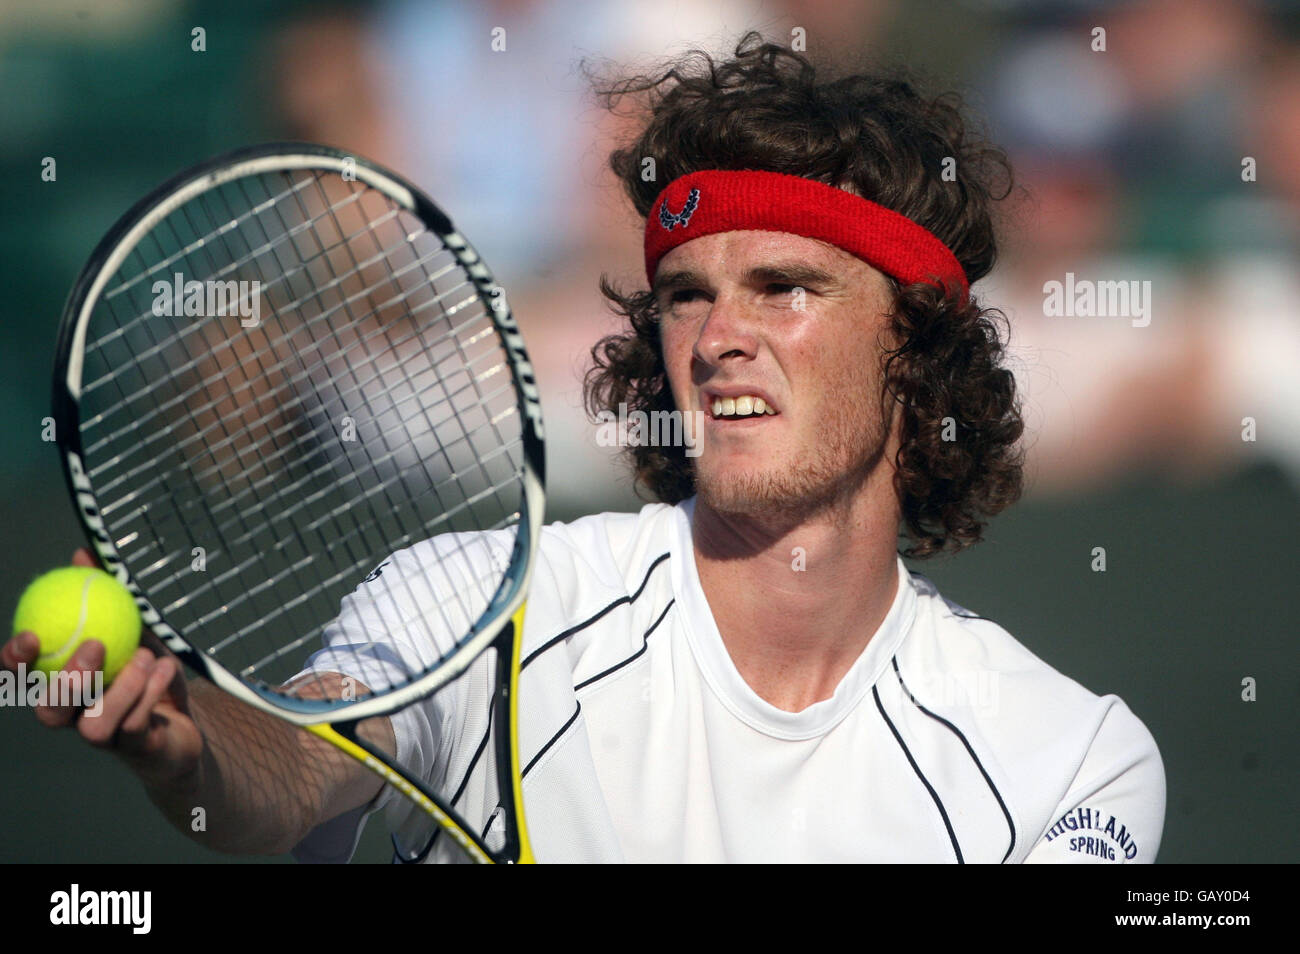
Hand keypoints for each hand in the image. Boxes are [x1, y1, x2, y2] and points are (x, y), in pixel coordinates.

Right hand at [3, 548, 203, 788]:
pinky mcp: (136, 750)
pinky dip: (152, 692)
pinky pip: (137, 725)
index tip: (30, 634)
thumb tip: (82, 553)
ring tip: (145, 657)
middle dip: (67, 680)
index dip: (14, 664)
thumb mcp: (131, 626)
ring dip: (121, 688)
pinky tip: (167, 667)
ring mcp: (106, 738)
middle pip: (49, 712)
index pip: (22, 681)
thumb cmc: (149, 667)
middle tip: (95, 644)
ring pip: (94, 726)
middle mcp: (76, 717)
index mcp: (63, 686)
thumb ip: (105, 595)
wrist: (188, 715)